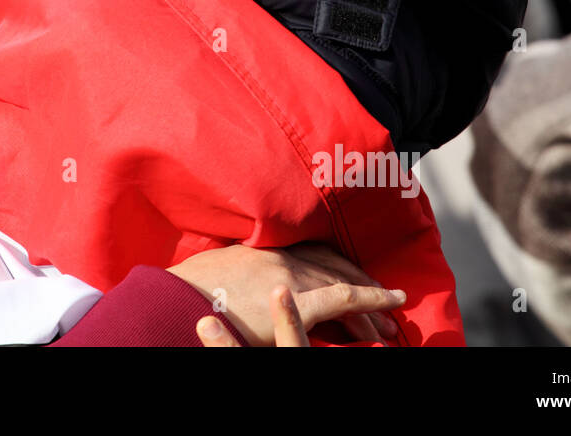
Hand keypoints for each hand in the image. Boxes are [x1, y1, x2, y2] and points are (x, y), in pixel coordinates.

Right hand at [166, 242, 403, 345]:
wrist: (178, 299)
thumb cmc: (192, 290)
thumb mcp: (222, 270)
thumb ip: (245, 271)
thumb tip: (254, 279)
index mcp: (266, 252)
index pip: (314, 252)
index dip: (340, 265)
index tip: (358, 276)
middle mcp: (283, 259)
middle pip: (335, 267)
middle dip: (364, 284)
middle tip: (389, 300)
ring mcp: (291, 279)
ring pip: (344, 284)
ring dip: (373, 300)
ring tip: (392, 317)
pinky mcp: (294, 302)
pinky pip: (341, 301)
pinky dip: (369, 302)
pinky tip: (387, 310)